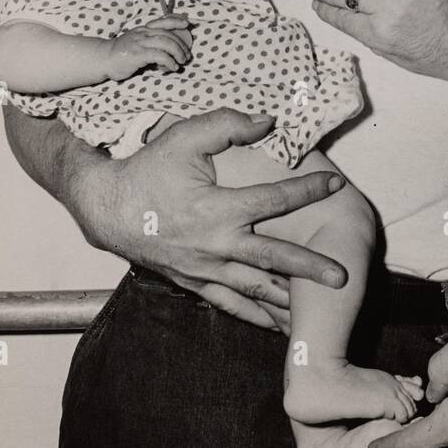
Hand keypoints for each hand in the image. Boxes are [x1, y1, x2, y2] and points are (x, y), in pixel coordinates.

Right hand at [73, 108, 346, 328]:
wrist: (105, 209)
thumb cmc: (146, 170)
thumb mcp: (183, 138)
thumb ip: (227, 125)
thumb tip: (268, 121)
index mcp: (217, 210)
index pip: (274, 200)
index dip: (307, 190)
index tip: (336, 185)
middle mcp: (214, 246)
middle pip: (272, 260)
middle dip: (310, 268)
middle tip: (341, 277)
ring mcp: (203, 270)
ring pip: (254, 290)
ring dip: (288, 300)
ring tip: (320, 310)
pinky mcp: (193, 283)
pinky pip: (230, 304)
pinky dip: (255, 315)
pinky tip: (278, 326)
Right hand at [105, 15, 192, 79]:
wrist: (103, 59)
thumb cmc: (121, 54)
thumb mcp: (137, 43)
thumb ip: (151, 45)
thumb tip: (169, 53)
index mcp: (143, 30)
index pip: (162, 21)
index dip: (175, 20)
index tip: (187, 23)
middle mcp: (142, 33)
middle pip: (167, 34)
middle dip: (181, 45)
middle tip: (187, 56)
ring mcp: (139, 43)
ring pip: (165, 43)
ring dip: (178, 52)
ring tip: (181, 61)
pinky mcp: (137, 54)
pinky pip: (158, 55)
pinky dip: (169, 61)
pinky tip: (172, 67)